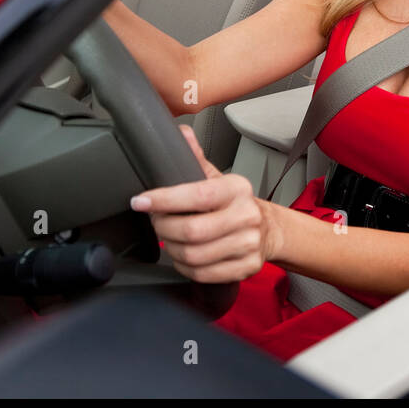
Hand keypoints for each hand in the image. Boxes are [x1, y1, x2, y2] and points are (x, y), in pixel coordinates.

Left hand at [130, 124, 281, 281]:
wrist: (268, 229)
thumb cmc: (233, 203)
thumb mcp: (216, 178)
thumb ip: (194, 158)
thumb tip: (181, 133)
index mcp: (237, 189)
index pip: (197, 195)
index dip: (164, 200)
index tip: (140, 201)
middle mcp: (247, 216)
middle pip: (192, 231)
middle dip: (164, 228)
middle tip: (156, 222)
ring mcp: (249, 244)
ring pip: (195, 256)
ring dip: (172, 249)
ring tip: (169, 239)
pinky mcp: (247, 267)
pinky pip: (204, 274)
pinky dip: (185, 267)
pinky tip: (183, 256)